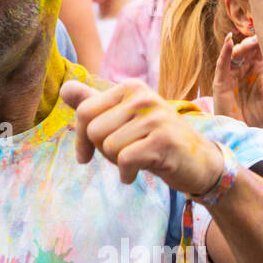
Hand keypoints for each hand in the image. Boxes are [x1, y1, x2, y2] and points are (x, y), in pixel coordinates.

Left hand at [60, 78, 226, 194]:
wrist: (198, 161)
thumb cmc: (154, 140)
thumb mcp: (122, 119)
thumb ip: (93, 103)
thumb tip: (64, 88)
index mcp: (130, 88)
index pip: (84, 111)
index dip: (80, 139)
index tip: (86, 155)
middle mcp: (142, 96)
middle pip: (94, 131)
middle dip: (102, 151)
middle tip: (124, 155)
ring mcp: (155, 117)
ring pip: (108, 146)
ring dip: (116, 163)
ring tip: (135, 161)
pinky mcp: (164, 140)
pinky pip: (125, 159)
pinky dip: (126, 173)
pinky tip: (135, 174)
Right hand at [212, 33, 262, 128]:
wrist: (244, 132)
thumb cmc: (258, 115)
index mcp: (257, 70)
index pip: (261, 50)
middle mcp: (243, 69)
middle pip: (249, 49)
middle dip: (257, 41)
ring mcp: (231, 74)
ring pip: (236, 53)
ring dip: (244, 45)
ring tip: (253, 41)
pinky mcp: (220, 81)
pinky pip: (222, 63)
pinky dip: (224, 51)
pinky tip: (228, 41)